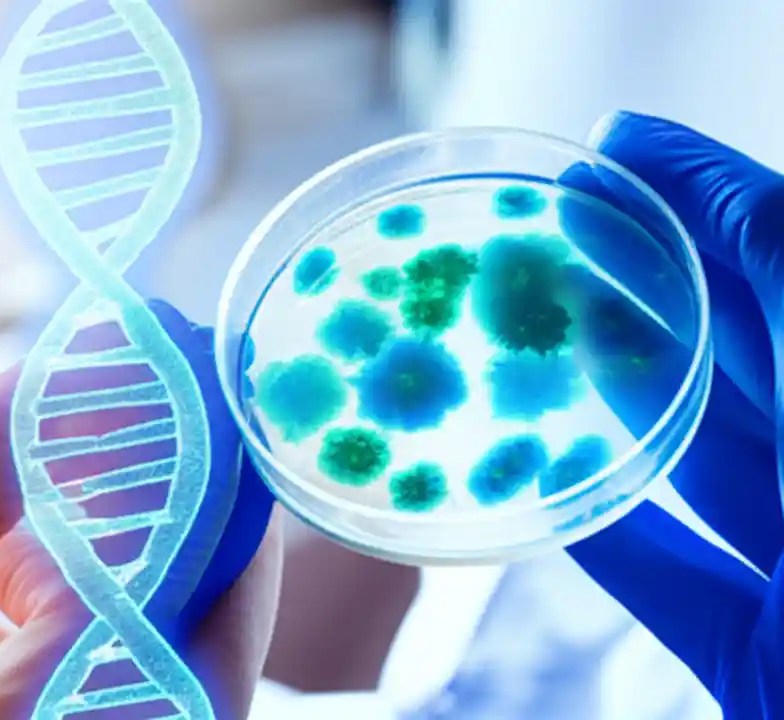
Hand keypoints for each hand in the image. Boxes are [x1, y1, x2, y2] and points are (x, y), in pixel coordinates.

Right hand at [564, 112, 783, 716]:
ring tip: (539, 332)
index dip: (705, 194)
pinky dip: (607, 537)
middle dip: (648, 283)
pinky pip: (675, 584)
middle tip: (552, 226)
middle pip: (746, 354)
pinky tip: (546, 484)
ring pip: (706, 462)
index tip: (613, 146)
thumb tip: (720, 181)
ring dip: (618, 395)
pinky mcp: (762, 657)